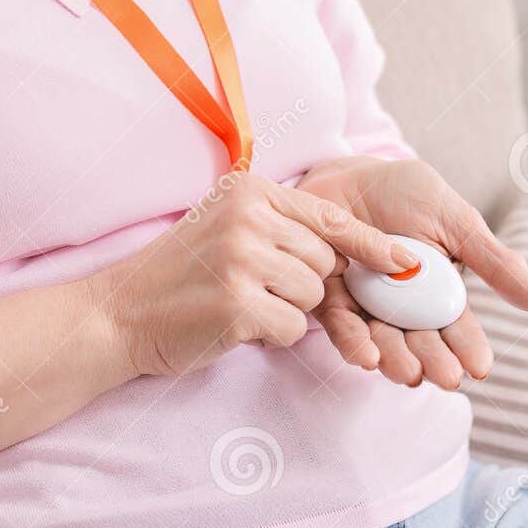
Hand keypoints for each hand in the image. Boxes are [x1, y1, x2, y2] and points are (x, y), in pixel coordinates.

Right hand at [88, 172, 416, 377]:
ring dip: (286, 311)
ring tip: (240, 304)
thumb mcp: (227, 227)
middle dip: (305, 284)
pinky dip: (270, 335)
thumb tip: (354, 249)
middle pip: (325, 261)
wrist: (119, 313)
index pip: (330, 217)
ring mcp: (242, 261)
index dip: (372, 244)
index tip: (407, 261)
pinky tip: (234, 326)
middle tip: (255, 288)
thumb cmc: (181, 276)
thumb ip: (280, 226)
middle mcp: (248, 219)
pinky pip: (291, 328)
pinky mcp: (238, 304)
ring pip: (312, 297)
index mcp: (250, 192)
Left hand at [296, 156, 527, 389]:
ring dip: (396, 360)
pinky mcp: (329, 297)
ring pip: (382, 340)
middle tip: (447, 379)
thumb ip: (496, 263)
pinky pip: (340, 325)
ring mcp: (365, 304)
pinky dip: (353, 342)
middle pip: (420, 341)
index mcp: (438, 290)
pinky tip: (368, 357)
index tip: (480, 368)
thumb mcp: (458, 223)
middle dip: (434, 362)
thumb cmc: (406, 193)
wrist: (348, 168)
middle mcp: (402, 306)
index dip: (469, 348)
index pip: (457, 326)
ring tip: (409, 374)